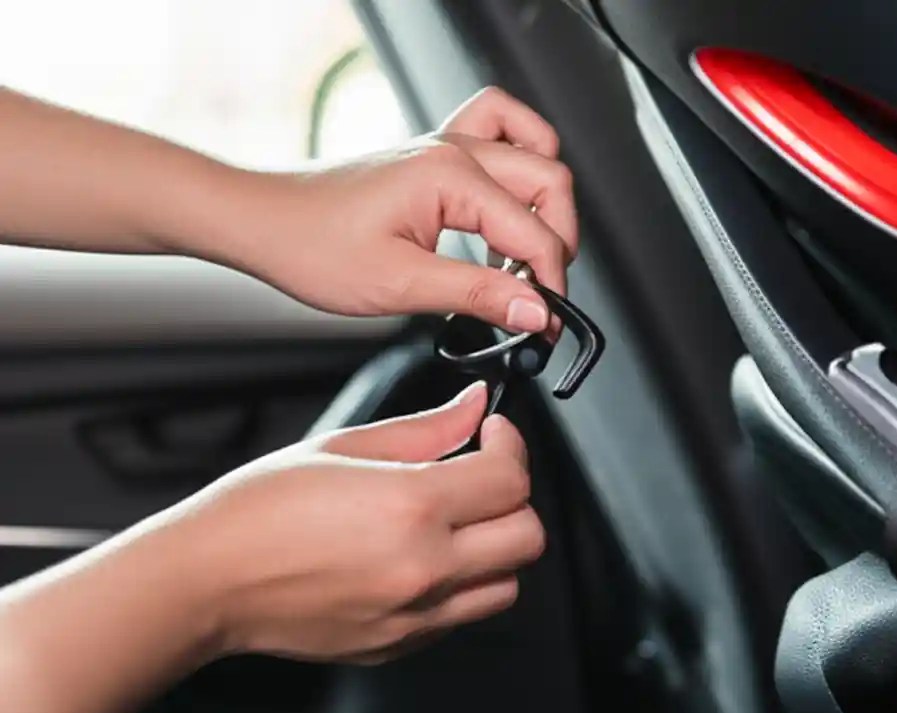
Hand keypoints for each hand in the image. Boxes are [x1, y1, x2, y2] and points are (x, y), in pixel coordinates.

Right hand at [168, 382, 544, 662]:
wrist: (207, 581)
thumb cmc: (258, 512)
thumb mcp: (344, 447)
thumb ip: (425, 428)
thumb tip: (472, 405)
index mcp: (410, 506)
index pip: (510, 479)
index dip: (511, 447)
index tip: (494, 437)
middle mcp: (421, 566)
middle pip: (527, 536)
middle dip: (514, 499)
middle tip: (483, 477)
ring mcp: (414, 613)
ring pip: (508, 583)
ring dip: (496, 548)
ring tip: (459, 522)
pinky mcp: (401, 643)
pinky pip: (464, 614)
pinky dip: (462, 585)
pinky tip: (425, 557)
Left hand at [214, 87, 577, 333]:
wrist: (262, 223)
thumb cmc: (311, 245)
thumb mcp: (401, 284)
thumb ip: (478, 294)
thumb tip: (536, 310)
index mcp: (450, 176)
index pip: (533, 231)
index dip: (549, 284)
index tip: (547, 322)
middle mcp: (454, 150)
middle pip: (550, 181)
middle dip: (558, 241)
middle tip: (540, 293)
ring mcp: (445, 145)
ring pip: (535, 150)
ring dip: (548, 200)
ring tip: (531, 252)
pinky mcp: (434, 155)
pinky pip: (498, 129)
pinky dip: (521, 158)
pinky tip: (511, 202)